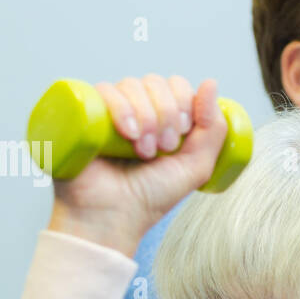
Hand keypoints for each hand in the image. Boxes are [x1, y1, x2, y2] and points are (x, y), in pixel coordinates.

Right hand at [46, 74, 230, 256]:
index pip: (176, 85)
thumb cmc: (152, 197)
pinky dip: (121, 107)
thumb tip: (210, 83)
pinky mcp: (86, 114)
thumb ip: (213, 129)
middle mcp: (136, 110)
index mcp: (162, 118)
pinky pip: (103, 90)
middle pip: (155, 82)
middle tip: (164, 148)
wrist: (113, 217)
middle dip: (166, 112)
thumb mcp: (196, 167)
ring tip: (144, 150)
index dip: (183, 101)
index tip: (181, 134)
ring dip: (146, 115)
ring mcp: (110, 111)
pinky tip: (128, 132)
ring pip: (131, 84)